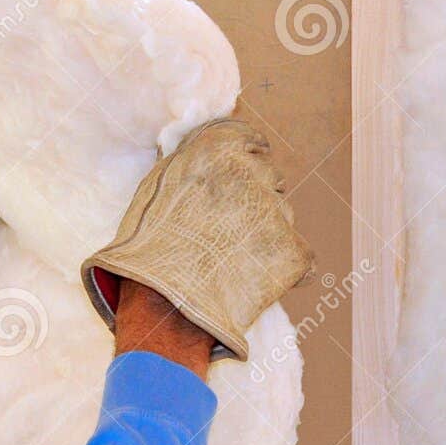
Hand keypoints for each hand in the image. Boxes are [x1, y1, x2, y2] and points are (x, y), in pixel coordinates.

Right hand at [79, 118, 311, 360]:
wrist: (161, 305)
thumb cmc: (148, 249)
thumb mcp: (155, 190)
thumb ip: (187, 164)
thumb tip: (203, 153)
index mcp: (218, 150)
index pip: (248, 139)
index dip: (244, 157)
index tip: (239, 174)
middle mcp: (253, 173)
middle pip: (267, 177)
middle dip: (253, 197)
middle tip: (225, 228)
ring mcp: (277, 213)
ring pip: (280, 215)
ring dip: (264, 232)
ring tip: (230, 260)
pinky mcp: (294, 251)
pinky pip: (298, 255)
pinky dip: (280, 267)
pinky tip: (251, 280)